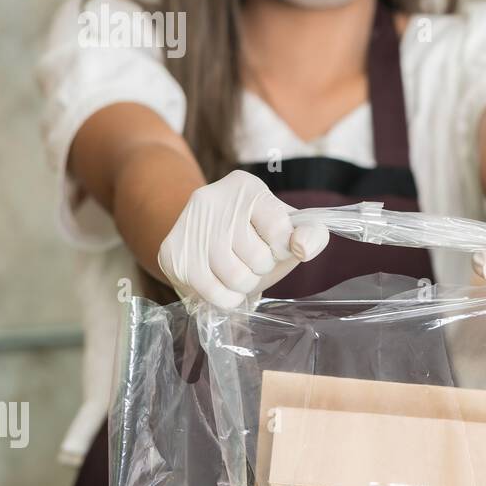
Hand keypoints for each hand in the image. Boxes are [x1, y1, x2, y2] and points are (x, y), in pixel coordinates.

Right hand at [158, 170, 329, 308]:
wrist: (205, 237)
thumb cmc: (255, 235)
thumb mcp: (289, 229)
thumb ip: (312, 234)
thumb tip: (301, 247)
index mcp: (246, 186)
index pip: (281, 229)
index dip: (284, 248)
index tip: (276, 245)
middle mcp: (213, 199)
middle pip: (258, 258)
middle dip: (262, 268)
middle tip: (252, 260)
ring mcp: (189, 226)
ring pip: (236, 277)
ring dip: (246, 285)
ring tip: (240, 272)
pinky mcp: (172, 254)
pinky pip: (213, 293)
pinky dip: (227, 298)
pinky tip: (224, 284)